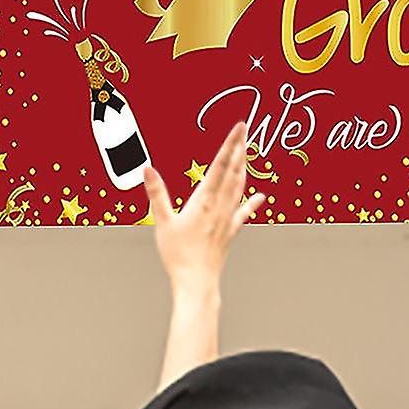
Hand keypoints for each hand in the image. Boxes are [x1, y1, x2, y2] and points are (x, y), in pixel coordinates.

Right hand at [145, 121, 265, 295]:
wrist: (197, 281)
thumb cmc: (178, 254)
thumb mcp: (162, 222)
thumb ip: (157, 193)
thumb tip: (146, 168)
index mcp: (204, 200)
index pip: (219, 165)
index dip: (229, 144)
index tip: (238, 127)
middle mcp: (220, 206)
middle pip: (233, 171)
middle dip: (239, 148)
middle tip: (245, 129)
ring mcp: (228, 219)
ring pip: (240, 187)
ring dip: (244, 168)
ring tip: (247, 152)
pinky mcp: (230, 231)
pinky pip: (244, 213)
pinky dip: (253, 202)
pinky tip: (262, 196)